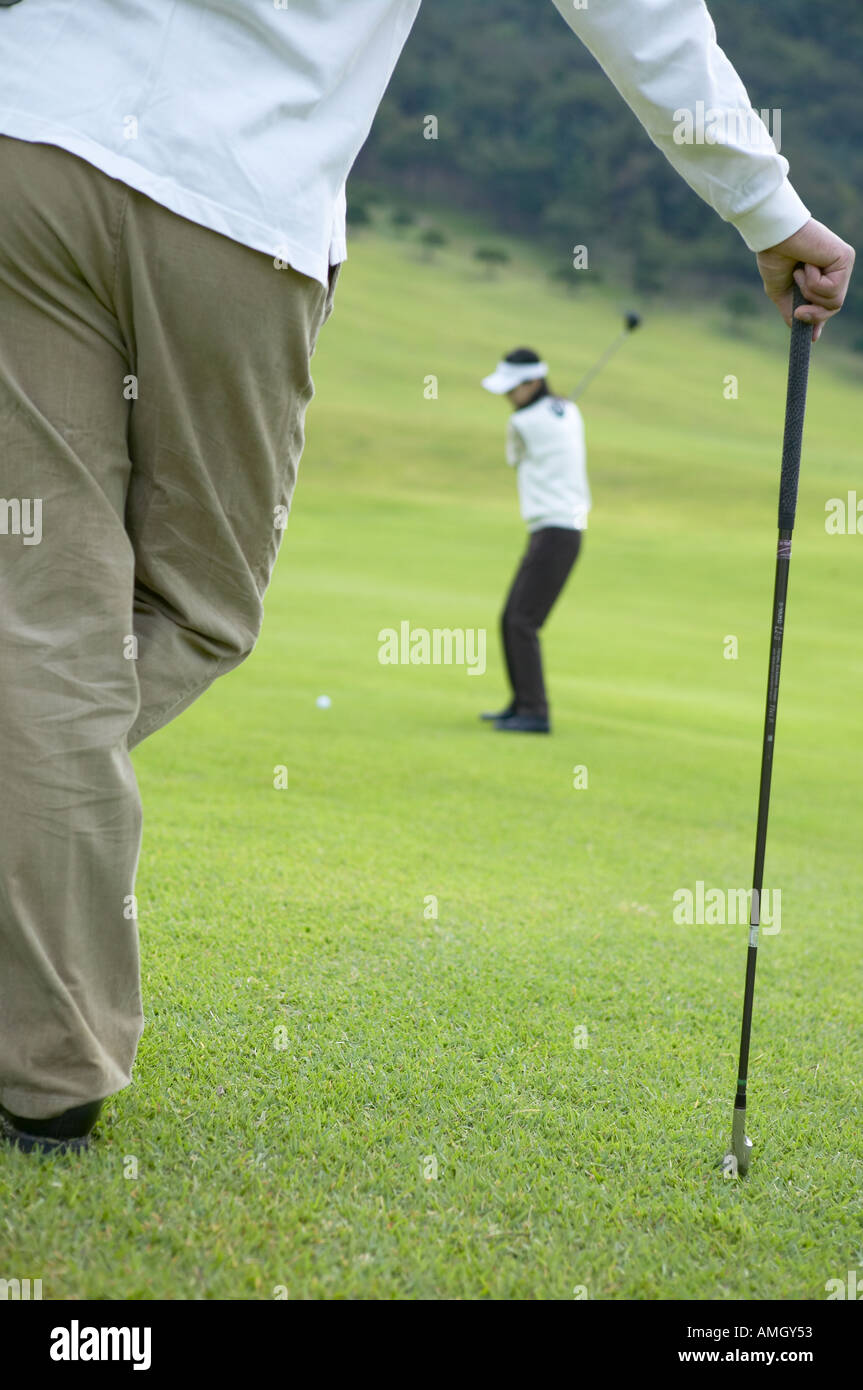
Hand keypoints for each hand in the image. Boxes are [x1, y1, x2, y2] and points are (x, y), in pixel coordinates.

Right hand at [757, 218, 854, 341]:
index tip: (812, 336)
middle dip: (814, 313)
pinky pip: (832, 289)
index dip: (819, 319)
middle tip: (799, 311)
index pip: (827, 303)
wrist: (773, 235)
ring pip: (833, 301)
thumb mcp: (781, 291)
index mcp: (823, 274)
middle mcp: (837, 268)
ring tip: (800, 272)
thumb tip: (803, 331)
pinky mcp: (845, 258)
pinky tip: (808, 265)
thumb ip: (792, 310)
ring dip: (810, 292)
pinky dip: (813, 282)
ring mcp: (843, 263)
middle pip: (833, 307)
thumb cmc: (775, 256)